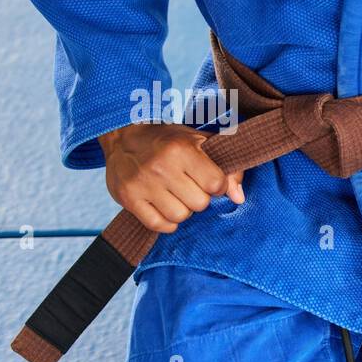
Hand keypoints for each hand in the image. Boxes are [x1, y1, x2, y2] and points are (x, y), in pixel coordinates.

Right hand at [98, 122, 244, 233]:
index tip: (209, 180)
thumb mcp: (201, 143)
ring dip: (182, 210)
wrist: (123, 136)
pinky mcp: (128, 198)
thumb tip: (238, 198)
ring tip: (175, 195)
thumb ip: (228, 168)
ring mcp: (142, 184)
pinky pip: (158, 225)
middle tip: (189, 187)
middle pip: (200, 204)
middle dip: (199, 198)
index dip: (217, 186)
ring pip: (179, 217)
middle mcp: (161, 167)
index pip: (215, 184)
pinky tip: (163, 206)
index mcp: (181, 149)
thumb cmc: (168, 141)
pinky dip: (166, 222)